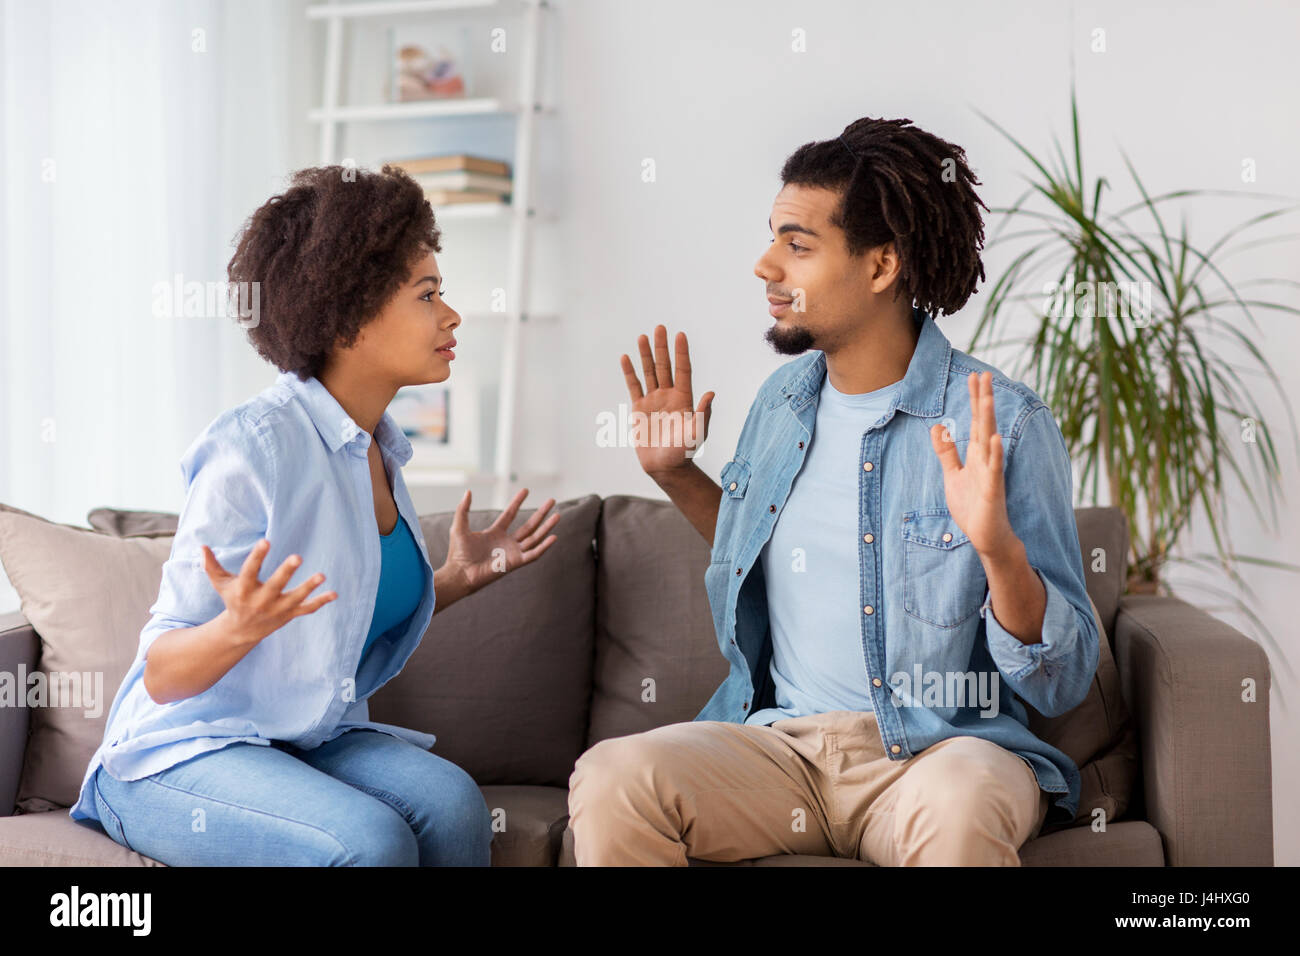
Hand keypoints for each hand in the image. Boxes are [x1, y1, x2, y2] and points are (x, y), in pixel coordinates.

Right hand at [201, 539, 336, 645]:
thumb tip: (202, 546)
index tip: (265, 541)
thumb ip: (212, 566)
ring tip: (322, 575)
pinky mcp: (288, 615)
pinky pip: (307, 609)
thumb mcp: (220, 584)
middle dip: (285, 572)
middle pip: (275, 585)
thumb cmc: (232, 600)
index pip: (250, 572)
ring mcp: (276, 609)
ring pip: (295, 598)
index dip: (257, 557)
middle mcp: (261, 601)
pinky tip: (334, 594)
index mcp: (243, 590)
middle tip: (297, 557)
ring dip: (308, 588)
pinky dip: (320, 602)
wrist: (240, 631)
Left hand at [441, 488, 558, 596]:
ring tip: (557, 515)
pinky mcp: (515, 563)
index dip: (517, 502)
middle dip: (541, 513)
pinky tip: (553, 536)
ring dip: (547, 527)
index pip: (510, 515)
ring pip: (535, 538)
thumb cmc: (458, 553)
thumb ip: (464, 509)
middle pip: (529, 525)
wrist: (460, 573)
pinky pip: (533, 554)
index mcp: (495, 533)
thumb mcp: (459, 526)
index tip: (526, 490)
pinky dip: (544, 547)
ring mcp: (512, 553)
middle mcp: (507, 542)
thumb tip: (468, 492)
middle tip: (552, 500)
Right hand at [620, 325, 713, 477]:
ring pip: (649, 372)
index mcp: (684, 399)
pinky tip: (626, 357)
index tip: (680, 335)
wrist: (665, 467)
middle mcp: (669, 395)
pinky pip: (634, 386)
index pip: (683, 370)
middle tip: (660, 327)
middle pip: (665, 366)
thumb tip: (711, 393)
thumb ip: (703, 414)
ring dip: (646, 354)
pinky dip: (630, 372)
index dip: (681, 353)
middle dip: (662, 347)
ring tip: (643, 337)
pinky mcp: (639, 408)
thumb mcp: (697, 434)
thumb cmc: (683, 453)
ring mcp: (653, 400)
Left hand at [928, 371, 1019, 559]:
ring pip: (989, 441)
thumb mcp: (952, 475)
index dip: (974, 399)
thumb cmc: (972, 506)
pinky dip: (994, 454)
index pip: (975, 420)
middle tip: (984, 374)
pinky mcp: (993, 490)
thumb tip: (937, 427)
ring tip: (987, 398)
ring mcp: (990, 473)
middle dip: (983, 399)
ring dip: (988, 420)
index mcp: (975, 454)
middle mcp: (985, 458)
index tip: (974, 376)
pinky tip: (994, 438)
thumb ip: (947, 452)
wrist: (985, 536)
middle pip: (983, 423)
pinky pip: (994, 469)